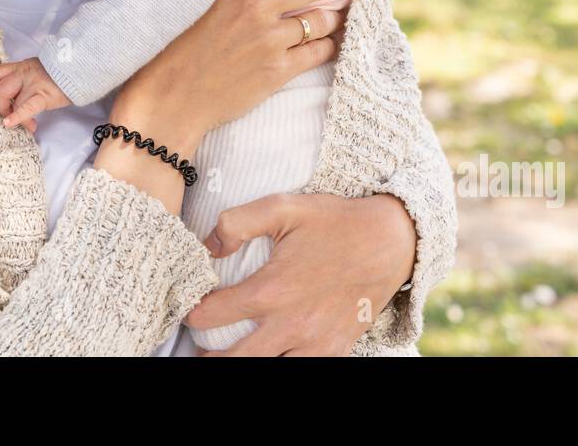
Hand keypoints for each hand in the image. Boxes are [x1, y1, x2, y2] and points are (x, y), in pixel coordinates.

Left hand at [0, 57, 71, 132]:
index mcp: (22, 66)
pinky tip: (9, 124)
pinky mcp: (43, 95)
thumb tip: (18, 104)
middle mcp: (24, 72)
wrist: (81, 69)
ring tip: (26, 125)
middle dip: (0, 106)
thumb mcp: (39, 72)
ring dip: (11, 114)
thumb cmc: (62, 75)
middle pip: (0, 88)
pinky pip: (26, 107)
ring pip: (10, 98)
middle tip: (9, 117)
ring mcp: (33, 83)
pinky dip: (16, 116)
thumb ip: (27, 83)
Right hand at [110, 0, 355, 147]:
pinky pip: (320, 51)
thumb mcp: (189, 1)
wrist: (168, 101)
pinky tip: (330, 42)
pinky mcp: (276, 71)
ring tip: (340, 12)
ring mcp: (267, 39)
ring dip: (337, 14)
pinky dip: (331, 44)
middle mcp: (252, 6)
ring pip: (322, 18)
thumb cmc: (172, 49)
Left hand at [185, 191, 416, 355]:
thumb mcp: (283, 207)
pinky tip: (271, 354)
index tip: (189, 310)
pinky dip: (281, 364)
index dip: (193, 313)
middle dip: (208, 358)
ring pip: (267, 371)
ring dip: (243, 364)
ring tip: (228, 357)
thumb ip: (237, 222)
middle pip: (233, 360)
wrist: (389, 242)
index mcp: (271, 290)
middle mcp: (290, 324)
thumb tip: (207, 245)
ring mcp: (313, 343)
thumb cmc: (334, 222)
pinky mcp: (333, 351)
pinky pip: (301, 370)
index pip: (212, 314)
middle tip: (197, 351)